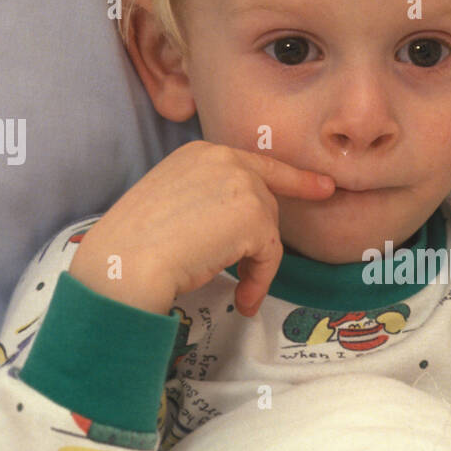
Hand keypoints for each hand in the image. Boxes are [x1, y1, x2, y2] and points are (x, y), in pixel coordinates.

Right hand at [68, 140, 335, 315]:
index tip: (324, 188)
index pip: (257, 164)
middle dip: (257, 244)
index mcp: (200, 152)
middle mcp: (224, 158)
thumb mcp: (172, 203)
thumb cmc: (135, 244)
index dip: (295, 179)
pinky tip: (242, 298)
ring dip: (255, 266)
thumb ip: (208, 200)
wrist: (126, 261)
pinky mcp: (253, 216)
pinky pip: (270, 254)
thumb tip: (240, 227)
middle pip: (264, 204)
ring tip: (235, 290)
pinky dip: (260, 280)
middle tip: (242, 282)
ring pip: (268, 230)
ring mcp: (241, 184)